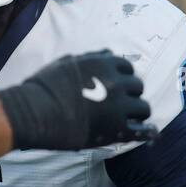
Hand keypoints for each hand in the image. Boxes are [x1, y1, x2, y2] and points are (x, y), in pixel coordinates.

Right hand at [0, 49, 156, 150]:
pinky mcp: (116, 129)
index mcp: (104, 64)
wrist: (34, 113)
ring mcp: (119, 107)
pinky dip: (148, 132)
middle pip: (138, 86)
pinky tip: (150, 133)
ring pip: (144, 108)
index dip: (123, 77)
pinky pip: (142, 131)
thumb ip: (91, 58)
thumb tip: (108, 53)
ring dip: (137, 113)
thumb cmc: (44, 87)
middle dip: (131, 94)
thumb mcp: (67, 63)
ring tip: (130, 120)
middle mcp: (116, 82)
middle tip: (122, 104)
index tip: (118, 86)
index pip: (127, 67)